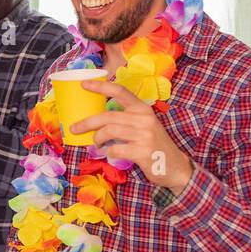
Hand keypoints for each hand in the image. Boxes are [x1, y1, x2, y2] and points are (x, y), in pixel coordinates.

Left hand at [70, 80, 193, 190]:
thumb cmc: (153, 144)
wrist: (175, 166)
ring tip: (97, 143)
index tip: (84, 84)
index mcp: (143, 109)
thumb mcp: (143, 125)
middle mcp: (144, 119)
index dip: (100, 86)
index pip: (120, 91)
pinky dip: (108, 153)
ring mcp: (145, 135)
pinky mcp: (143, 152)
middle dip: (87, 122)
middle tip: (74, 128)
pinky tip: (111, 154)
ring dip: (97, 139)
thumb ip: (125, 118)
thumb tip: (95, 117)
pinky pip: (115, 150)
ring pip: (109, 132)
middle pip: (108, 116)